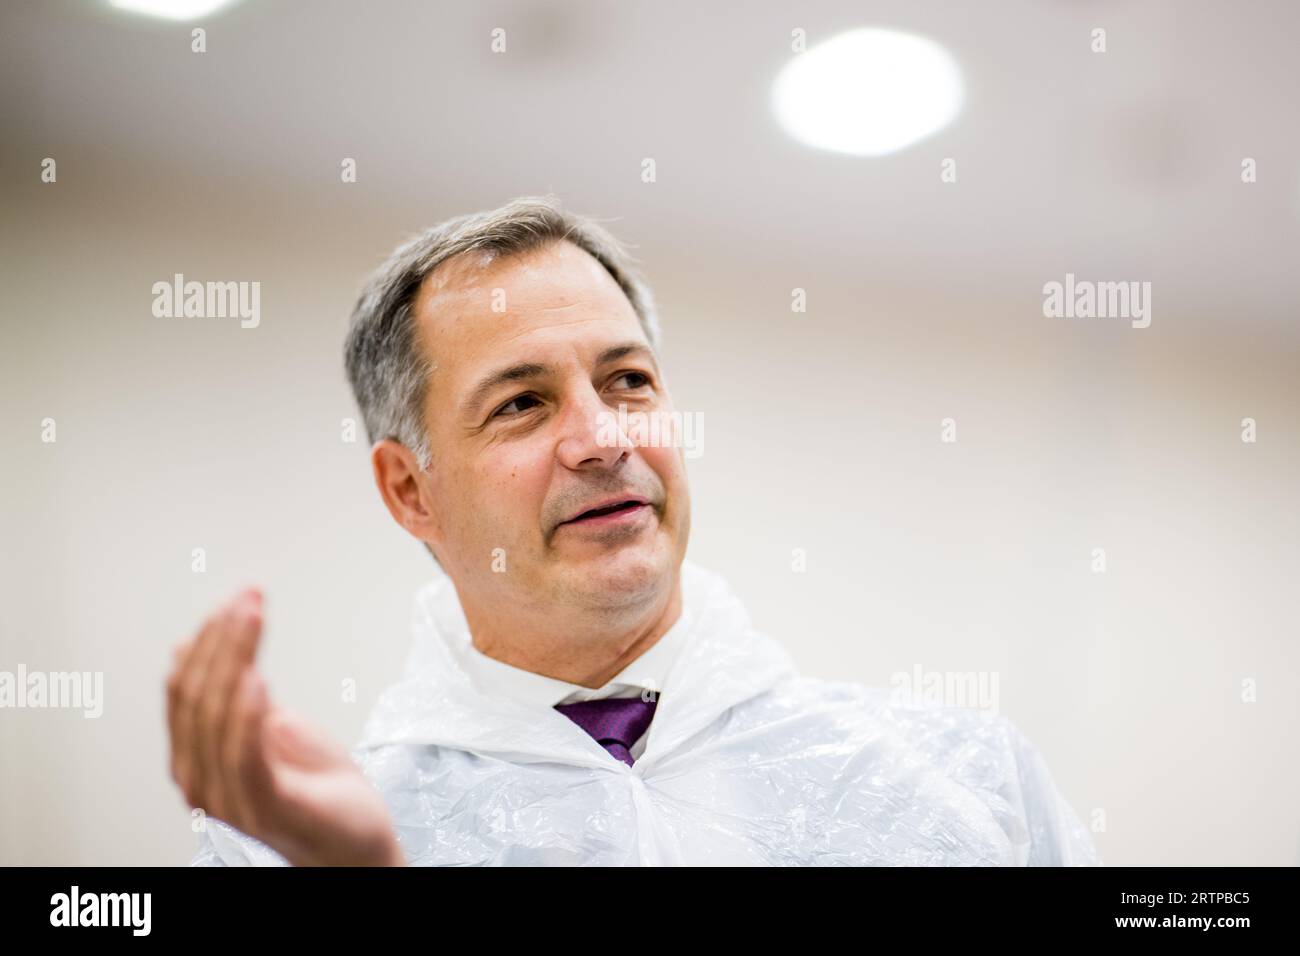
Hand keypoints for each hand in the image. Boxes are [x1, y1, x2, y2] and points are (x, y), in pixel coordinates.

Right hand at [166, 588, 403, 865]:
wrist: (352, 841)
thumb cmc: (312, 787)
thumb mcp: (267, 726)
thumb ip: (230, 692)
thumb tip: (186, 646)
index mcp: (194, 757)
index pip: (183, 688)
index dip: (207, 640)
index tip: (237, 599)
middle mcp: (200, 778)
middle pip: (195, 697)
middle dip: (221, 640)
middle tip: (248, 599)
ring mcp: (229, 797)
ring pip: (215, 717)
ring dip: (234, 659)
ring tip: (253, 619)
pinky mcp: (265, 807)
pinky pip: (244, 756)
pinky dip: (246, 713)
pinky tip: (257, 677)